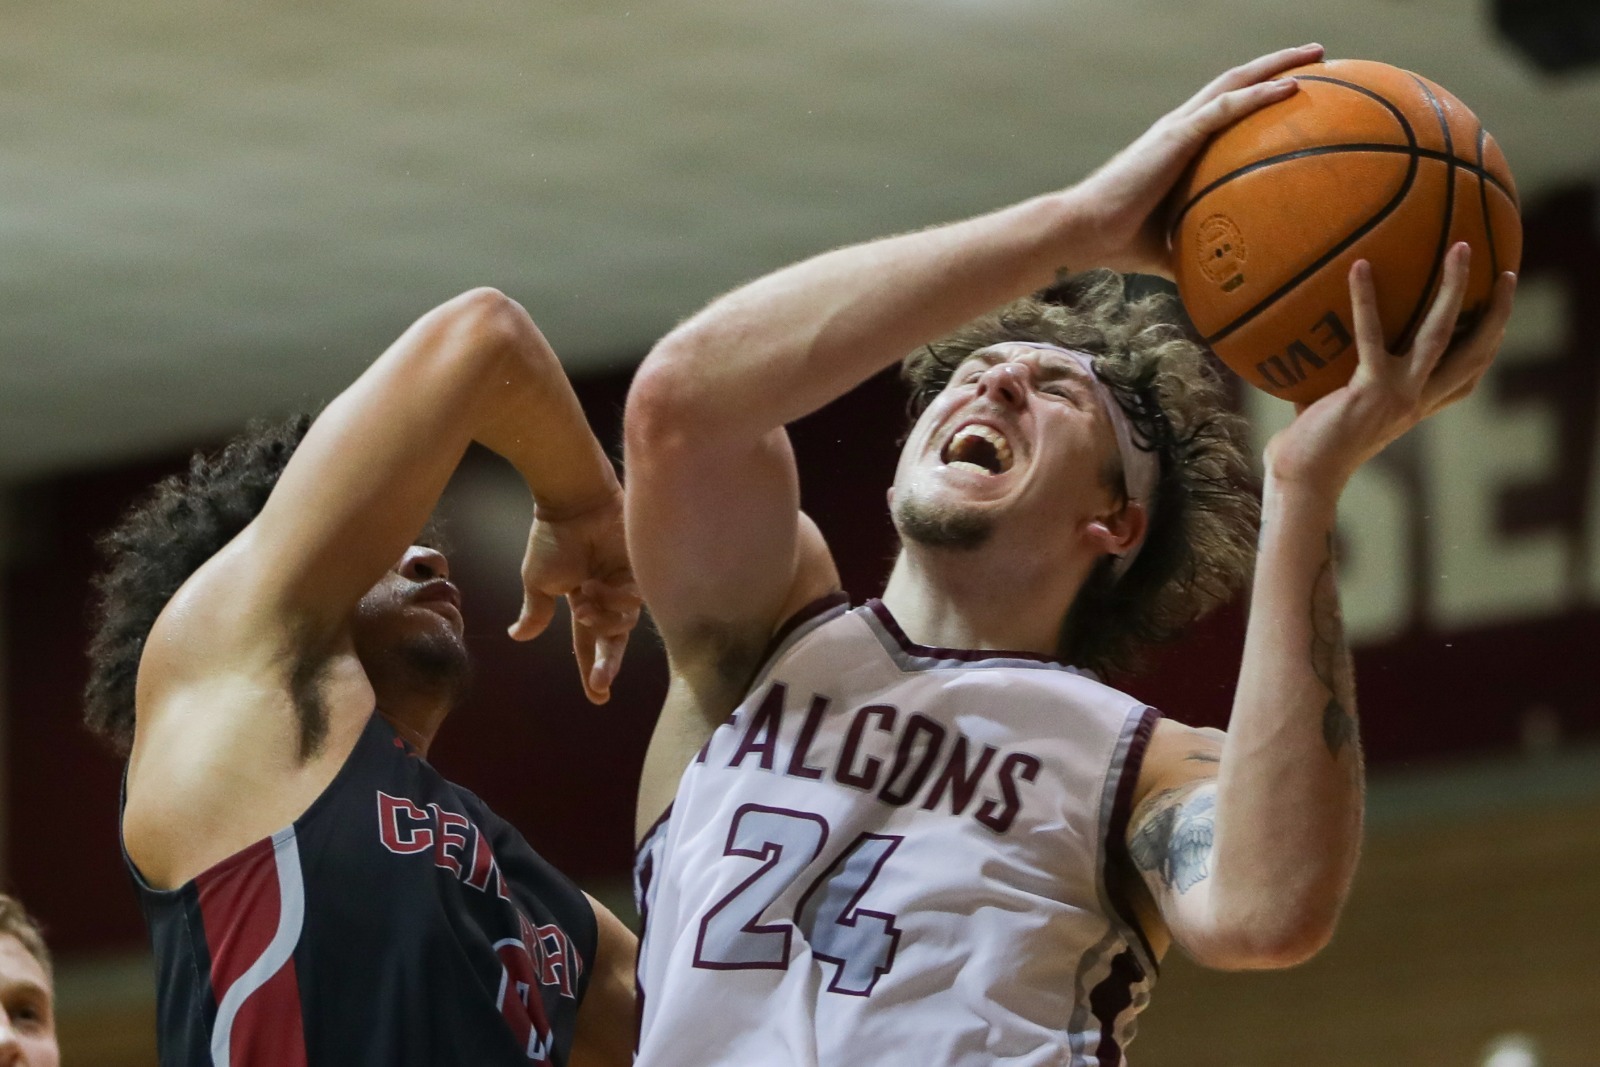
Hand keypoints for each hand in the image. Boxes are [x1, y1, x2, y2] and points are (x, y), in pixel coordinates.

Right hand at [507, 492, 640, 703]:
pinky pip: (635, 601)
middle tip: (601, 682)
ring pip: (624, 624)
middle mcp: (606, 596)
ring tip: (585, 598)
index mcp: (582, 600)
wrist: (573, 502)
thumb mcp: (538, 581)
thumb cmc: (553, 538)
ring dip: (602, 620)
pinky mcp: (640, 571)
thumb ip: (535, 611)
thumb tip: (517, 637)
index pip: (588, 642)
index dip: (592, 668)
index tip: (598, 697)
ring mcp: (625, 583)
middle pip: (612, 640)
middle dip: (606, 664)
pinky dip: (616, 599)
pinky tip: (600, 583)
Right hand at [1064, 43, 1324, 274]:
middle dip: (1278, 64)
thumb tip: (1223, 282)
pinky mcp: (1175, 137)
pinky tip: (1291, 88)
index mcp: (1178, 145)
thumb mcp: (1171, 246)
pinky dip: (1259, 95)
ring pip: (1235, 82)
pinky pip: (1225, 108)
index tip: (1297, 87)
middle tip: (1320, 55)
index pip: (1225, 107)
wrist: (1086, 232)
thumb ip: (1198, 251)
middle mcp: (1180, 127)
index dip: (1259, 91)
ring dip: (1277, 65)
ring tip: (1317, 55)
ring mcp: (1177, 128)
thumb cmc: (1120, 242)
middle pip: (1237, 82)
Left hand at [1264, 244, 1516, 500]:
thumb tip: (1306, 351)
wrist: (1304, 479)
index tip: (1498, 313)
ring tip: (1460, 249)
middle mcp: (1418, 400)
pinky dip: (1365, 299)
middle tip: (1507, 273)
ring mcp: (1400, 394)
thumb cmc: (1310, 449)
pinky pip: (1372, 334)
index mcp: (1415, 407)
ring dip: (1455, 289)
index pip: (1466, 378)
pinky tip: (1360, 267)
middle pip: (1476, 353)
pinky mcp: (1372, 389)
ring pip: (1442, 334)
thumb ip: (1333, 381)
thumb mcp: (1332, 409)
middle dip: (1497, 313)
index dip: (1487, 345)